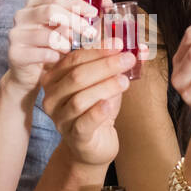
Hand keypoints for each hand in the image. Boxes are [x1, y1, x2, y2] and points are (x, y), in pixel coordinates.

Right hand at [4, 0, 101, 92]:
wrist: (29, 75)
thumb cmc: (51, 48)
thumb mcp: (66, 30)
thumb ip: (83, 17)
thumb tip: (108, 3)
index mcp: (34, 5)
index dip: (78, 4)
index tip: (94, 13)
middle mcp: (22, 16)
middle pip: (52, 11)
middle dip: (76, 22)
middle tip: (91, 33)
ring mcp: (16, 34)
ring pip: (49, 35)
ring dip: (66, 43)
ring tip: (71, 49)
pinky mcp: (15, 53)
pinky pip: (43, 53)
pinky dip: (56, 57)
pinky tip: (58, 59)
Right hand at [41, 43, 133, 166]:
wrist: (94, 145)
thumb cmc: (97, 110)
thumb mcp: (105, 84)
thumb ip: (115, 66)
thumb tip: (138, 49)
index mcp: (55, 79)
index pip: (74, 59)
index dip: (98, 50)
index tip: (119, 45)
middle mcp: (52, 98)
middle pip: (77, 76)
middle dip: (105, 66)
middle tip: (127, 60)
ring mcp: (60, 119)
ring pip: (80, 98)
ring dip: (105, 87)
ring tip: (124, 81)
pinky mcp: (74, 137)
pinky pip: (84, 122)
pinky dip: (98, 112)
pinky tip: (110, 104)